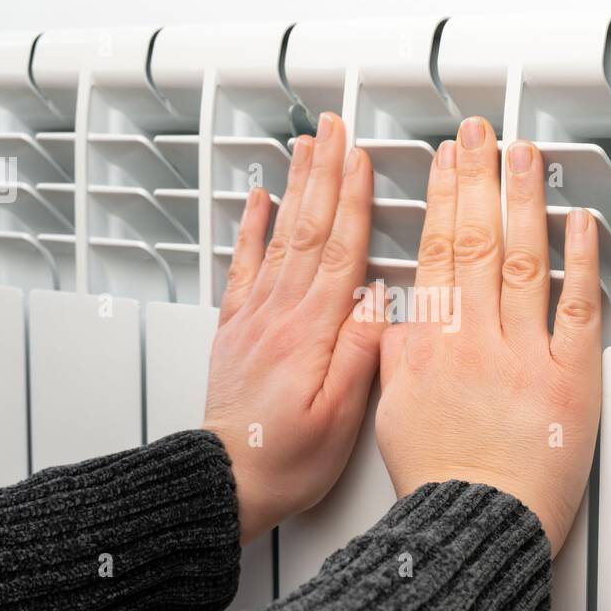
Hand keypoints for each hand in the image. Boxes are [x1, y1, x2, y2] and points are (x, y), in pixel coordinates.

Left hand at [203, 113, 384, 544]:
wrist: (226, 480)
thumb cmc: (287, 458)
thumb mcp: (342, 418)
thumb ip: (362, 354)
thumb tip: (384, 298)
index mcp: (313, 333)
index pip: (341, 251)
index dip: (355, 200)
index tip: (363, 160)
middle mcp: (280, 315)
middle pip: (309, 229)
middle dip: (324, 174)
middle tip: (333, 130)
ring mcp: (254, 318)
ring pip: (279, 237)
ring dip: (294, 187)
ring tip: (304, 147)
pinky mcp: (235, 330)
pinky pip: (242, 266)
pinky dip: (250, 228)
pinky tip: (257, 201)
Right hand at [376, 117, 601, 554]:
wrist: (476, 526)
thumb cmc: (440, 478)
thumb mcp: (392, 409)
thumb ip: (396, 352)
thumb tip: (397, 311)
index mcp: (428, 345)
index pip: (434, 251)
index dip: (442, 196)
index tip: (448, 159)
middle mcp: (474, 340)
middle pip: (474, 239)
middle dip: (479, 176)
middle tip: (484, 131)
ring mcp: (524, 355)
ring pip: (520, 260)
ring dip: (523, 199)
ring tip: (525, 155)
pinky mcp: (570, 378)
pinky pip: (576, 308)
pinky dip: (578, 262)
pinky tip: (579, 223)